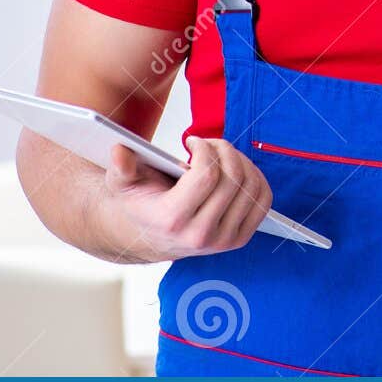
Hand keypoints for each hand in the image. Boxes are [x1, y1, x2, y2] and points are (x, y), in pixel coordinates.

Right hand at [101, 137, 272, 261]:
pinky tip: (237, 169)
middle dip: (223, 150)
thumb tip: (119, 150)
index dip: (205, 149)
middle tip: (209, 144)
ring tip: (220, 155)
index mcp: (171, 220)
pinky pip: (262, 200)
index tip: (192, 141)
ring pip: (250, 187)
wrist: (149, 236)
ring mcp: (222, 240)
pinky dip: (256, 177)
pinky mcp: (239, 239)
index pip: (207, 175)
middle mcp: (199, 235)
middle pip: (232, 178)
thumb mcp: (122, 184)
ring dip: (240, 160)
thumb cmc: (140, 203)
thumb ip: (121, 167)